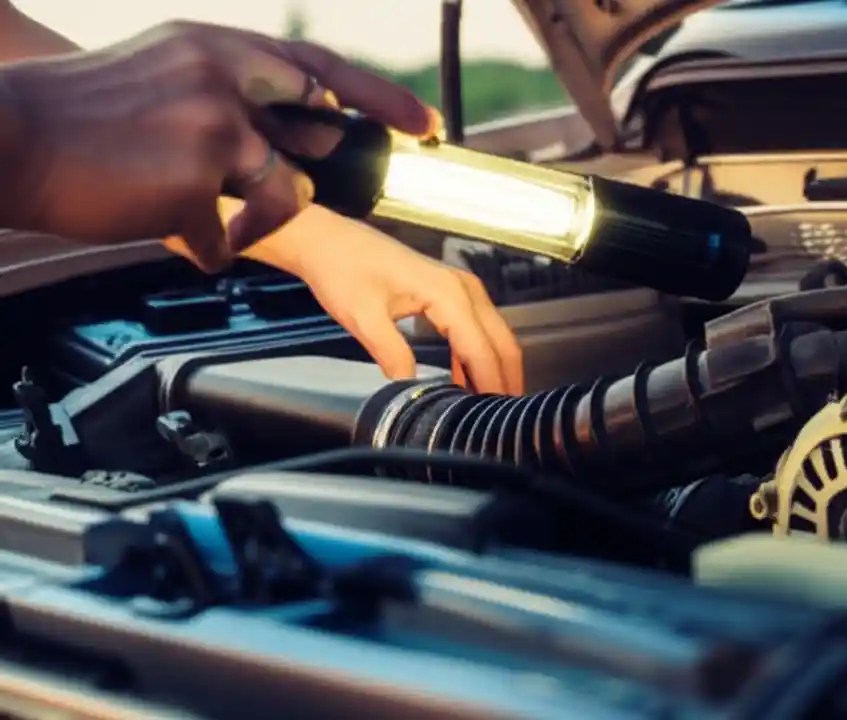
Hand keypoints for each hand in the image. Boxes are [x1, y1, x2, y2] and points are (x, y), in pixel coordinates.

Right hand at [0, 20, 429, 270]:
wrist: (8, 136)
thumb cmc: (79, 115)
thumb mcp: (164, 72)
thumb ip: (232, 91)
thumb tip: (303, 126)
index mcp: (217, 45)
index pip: (323, 68)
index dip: (383, 99)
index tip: (425, 124)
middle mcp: (224, 75)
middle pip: (318, 131)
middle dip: (306, 162)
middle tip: (271, 178)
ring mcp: (213, 125)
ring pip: (286, 190)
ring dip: (250, 215)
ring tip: (205, 211)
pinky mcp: (196, 179)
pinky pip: (228, 235)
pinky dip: (202, 242)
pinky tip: (161, 223)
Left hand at [165, 205, 523, 394]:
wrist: (329, 240)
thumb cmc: (343, 270)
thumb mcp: (362, 317)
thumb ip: (391, 354)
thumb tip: (409, 387)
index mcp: (448, 295)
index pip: (481, 349)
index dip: (491, 385)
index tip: (496, 417)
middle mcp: (464, 289)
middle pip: (501, 342)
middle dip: (507, 380)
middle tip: (505, 419)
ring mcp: (460, 288)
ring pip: (494, 336)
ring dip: (494, 369)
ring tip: (490, 406)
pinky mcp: (451, 292)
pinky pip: (477, 329)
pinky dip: (478, 356)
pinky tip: (466, 381)